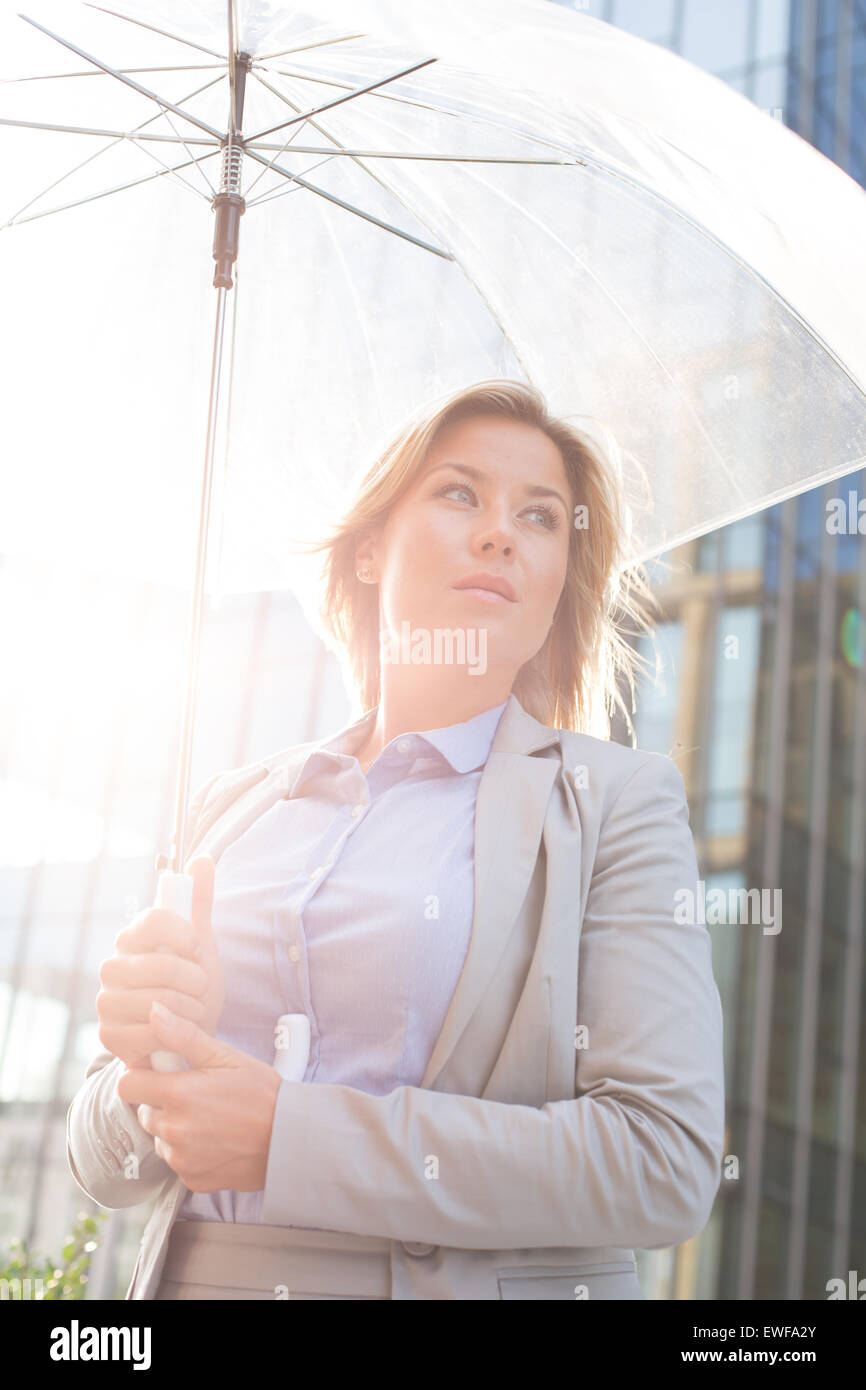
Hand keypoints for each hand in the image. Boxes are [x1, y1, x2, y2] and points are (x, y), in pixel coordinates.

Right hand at [96, 857, 223, 1068]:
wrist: (187, 1038)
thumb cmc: (192, 987)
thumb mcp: (201, 944)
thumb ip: (199, 902)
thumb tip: (203, 858)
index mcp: (133, 937)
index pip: (154, 919)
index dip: (184, 936)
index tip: (198, 951)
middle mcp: (112, 965)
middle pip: (160, 965)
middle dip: (194, 981)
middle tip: (202, 988)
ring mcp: (106, 1000)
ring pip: (156, 1001)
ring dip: (189, 1009)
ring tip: (196, 1010)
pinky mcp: (108, 1035)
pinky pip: (148, 1033)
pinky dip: (173, 1034)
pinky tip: (178, 1032)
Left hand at [117, 1002, 281, 1192]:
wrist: (289, 1140)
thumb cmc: (262, 1093)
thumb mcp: (226, 1057)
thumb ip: (185, 1036)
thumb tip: (154, 1012)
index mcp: (178, 1094)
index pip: (127, 1085)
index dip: (141, 1076)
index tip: (159, 1074)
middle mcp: (174, 1129)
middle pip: (143, 1112)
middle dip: (161, 1102)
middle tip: (194, 1095)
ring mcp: (181, 1158)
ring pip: (159, 1138)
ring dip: (174, 1128)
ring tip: (208, 1119)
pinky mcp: (191, 1179)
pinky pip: (177, 1161)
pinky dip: (189, 1152)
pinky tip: (214, 1140)